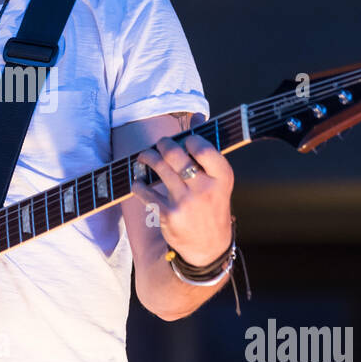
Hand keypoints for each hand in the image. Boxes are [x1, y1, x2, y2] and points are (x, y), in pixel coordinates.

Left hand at [131, 133, 234, 265]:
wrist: (208, 246)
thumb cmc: (211, 205)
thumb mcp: (217, 179)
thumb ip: (206, 148)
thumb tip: (196, 115)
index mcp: (222, 177)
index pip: (202, 146)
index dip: (188, 138)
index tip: (183, 141)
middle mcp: (205, 188)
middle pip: (175, 154)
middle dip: (162, 144)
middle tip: (159, 145)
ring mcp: (185, 202)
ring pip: (159, 168)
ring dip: (147, 157)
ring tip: (144, 156)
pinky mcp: (168, 214)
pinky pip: (146, 191)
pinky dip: (138, 184)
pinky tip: (139, 182)